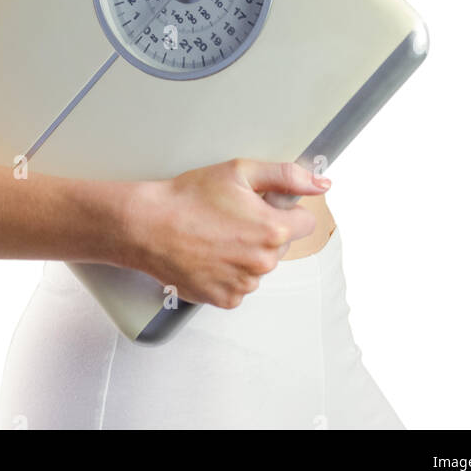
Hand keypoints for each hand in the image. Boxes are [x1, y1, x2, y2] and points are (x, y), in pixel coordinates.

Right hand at [127, 158, 325, 309]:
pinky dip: (228, 272)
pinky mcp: (225, 299)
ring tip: (215, 235)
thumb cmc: (189, 197)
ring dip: (245, 253)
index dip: (285, 210)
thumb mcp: (240, 171)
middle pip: (280, 246)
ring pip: (258, 266)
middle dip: (263, 231)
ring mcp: (244, 284)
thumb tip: (321, 183)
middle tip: (231, 216)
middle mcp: (263, 262)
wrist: (149, 226)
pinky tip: (209, 254)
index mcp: (272, 230)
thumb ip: (286, 175)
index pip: (304, 223)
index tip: (264, 205)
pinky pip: (239, 285)